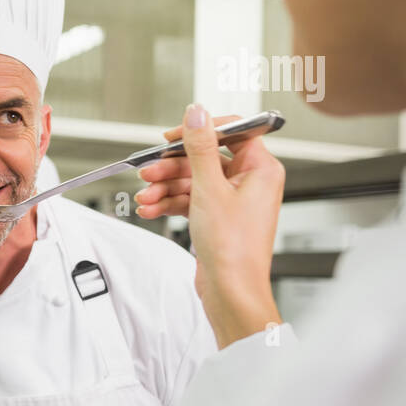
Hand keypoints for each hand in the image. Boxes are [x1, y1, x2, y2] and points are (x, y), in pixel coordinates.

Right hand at [135, 104, 284, 347]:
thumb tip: (197, 113)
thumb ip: (201, 147)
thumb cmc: (234, 248)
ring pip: (192, 181)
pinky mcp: (217, 218)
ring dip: (165, 188)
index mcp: (260, 169)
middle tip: (148, 172)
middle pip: (204, 158)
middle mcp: (249, 182)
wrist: (231, 291)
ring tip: (145, 197)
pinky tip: (151, 210)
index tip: (173, 136)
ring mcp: (232, 201)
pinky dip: (170, 204)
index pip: (231, 132)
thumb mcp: (209, 188)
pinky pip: (190, 201)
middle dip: (171, 167)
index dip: (199, 131)